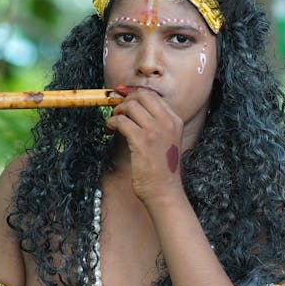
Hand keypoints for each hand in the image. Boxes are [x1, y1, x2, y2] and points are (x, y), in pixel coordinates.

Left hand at [105, 85, 183, 202]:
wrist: (164, 190)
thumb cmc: (162, 169)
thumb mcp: (167, 140)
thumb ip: (157, 124)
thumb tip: (134, 109)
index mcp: (175, 120)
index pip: (153, 96)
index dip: (134, 95)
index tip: (123, 100)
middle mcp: (167, 122)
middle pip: (141, 96)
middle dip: (125, 100)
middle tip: (118, 111)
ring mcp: (155, 131)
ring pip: (130, 106)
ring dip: (116, 111)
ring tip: (113, 122)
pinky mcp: (141, 141)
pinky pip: (121, 121)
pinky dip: (111, 122)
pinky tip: (109, 130)